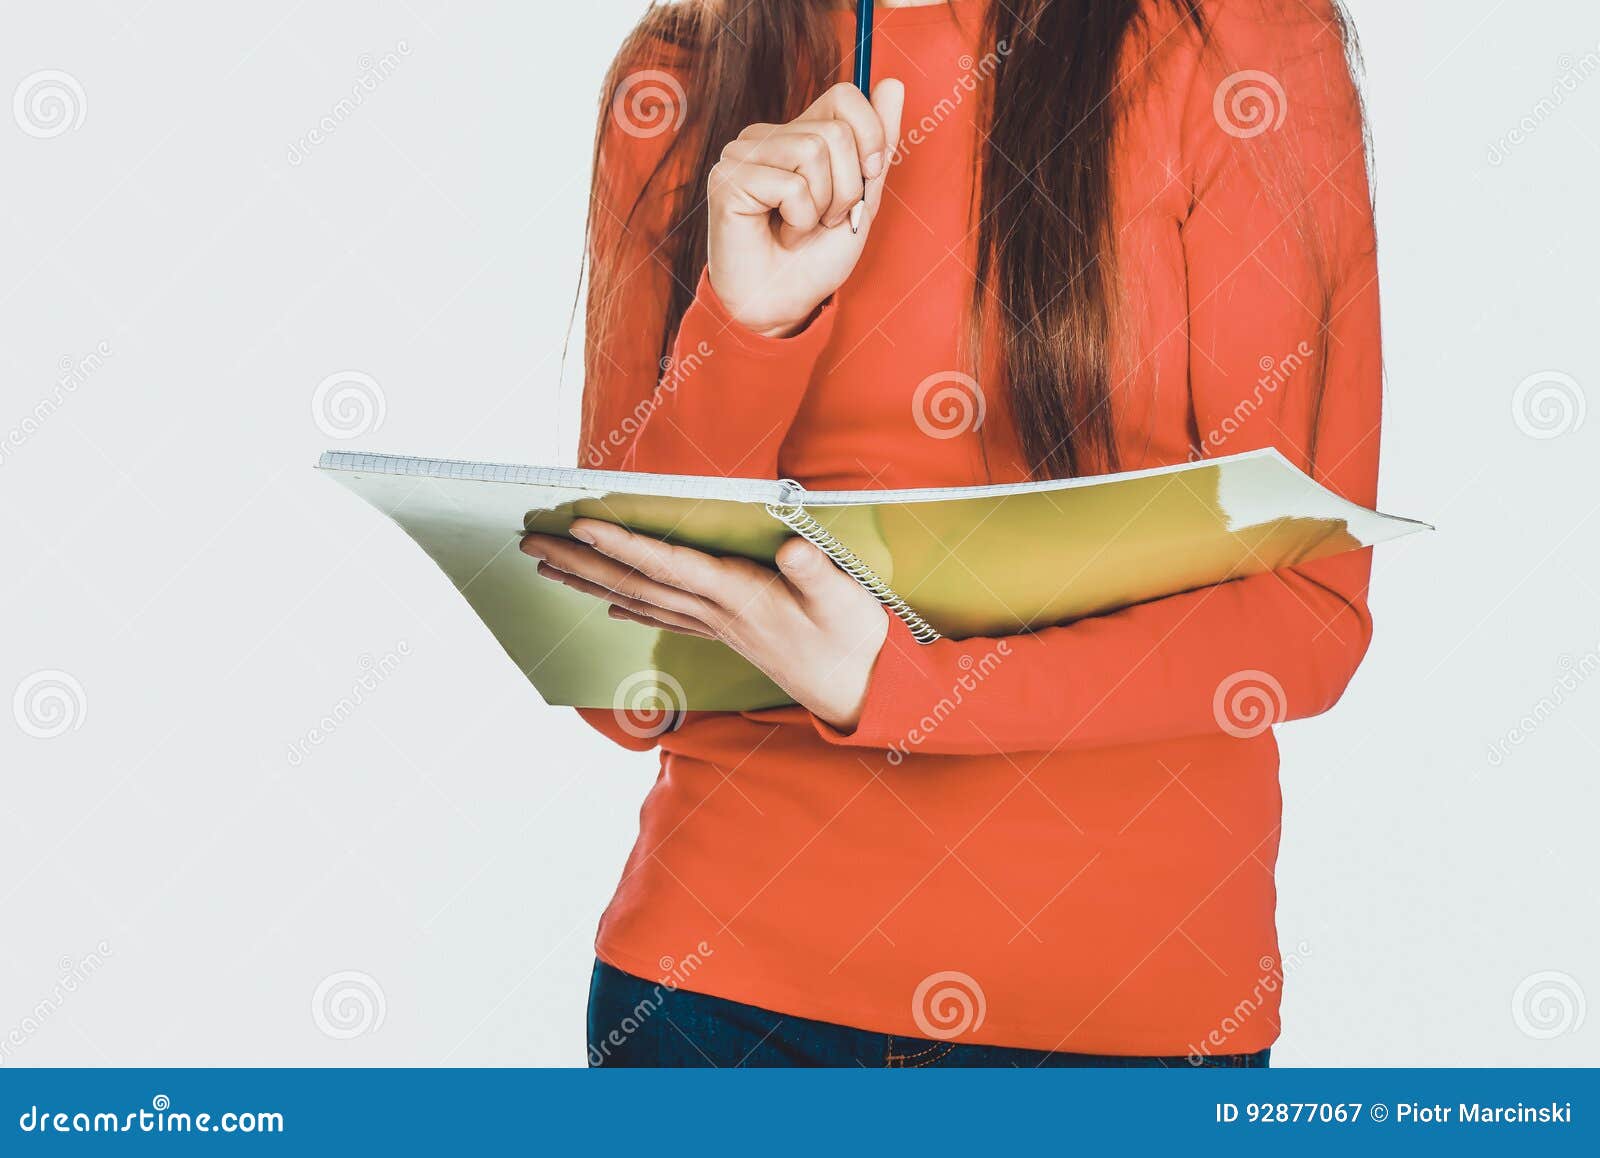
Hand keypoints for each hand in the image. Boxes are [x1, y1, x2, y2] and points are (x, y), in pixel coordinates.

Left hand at [519, 520, 889, 732]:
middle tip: (531, 541)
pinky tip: (606, 604)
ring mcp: (715, 626)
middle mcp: (715, 613)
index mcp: (738, 597)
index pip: (668, 565)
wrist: (858, 692)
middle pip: (634, 583)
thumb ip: (816, 573)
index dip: (624, 545)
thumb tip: (791, 549)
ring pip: (638, 600)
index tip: (581, 524)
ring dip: (590, 581)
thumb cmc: (853, 641)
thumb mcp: (846, 601)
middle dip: (581, 561)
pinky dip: (628, 607)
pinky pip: (663, 618)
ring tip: (547, 565)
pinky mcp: (724, 633)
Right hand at [707, 79, 905, 337]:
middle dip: (846, 188)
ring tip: (801, 228)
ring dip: (822, 205)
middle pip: (836, 131)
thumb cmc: (816, 258)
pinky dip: (800, 220)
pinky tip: (781, 234)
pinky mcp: (727, 178)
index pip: (845, 96)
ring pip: (813, 150)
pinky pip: (791, 185)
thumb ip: (878, 144)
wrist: (783, 305)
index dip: (869, 138)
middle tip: (823, 220)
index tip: (865, 181)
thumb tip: (894, 85)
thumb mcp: (863, 198)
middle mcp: (767, 136)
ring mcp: (742, 153)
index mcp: (798, 133)